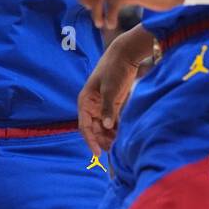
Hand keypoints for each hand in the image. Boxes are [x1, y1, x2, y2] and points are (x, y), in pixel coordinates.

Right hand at [78, 38, 139, 154]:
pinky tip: (123, 137)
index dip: (90, 140)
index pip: (84, 126)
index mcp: (85, 102)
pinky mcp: (113, 105)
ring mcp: (102, 106)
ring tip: (118, 147)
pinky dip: (116, 130)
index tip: (97, 153)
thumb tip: (107, 127)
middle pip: (94, 129)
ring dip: (109, 137)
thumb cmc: (114, 70)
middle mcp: (91, 106)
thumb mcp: (110, 89)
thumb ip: (108, 108)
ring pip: (103, 127)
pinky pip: (112, 121)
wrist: (124, 55)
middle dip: (101, 141)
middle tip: (112, 151)